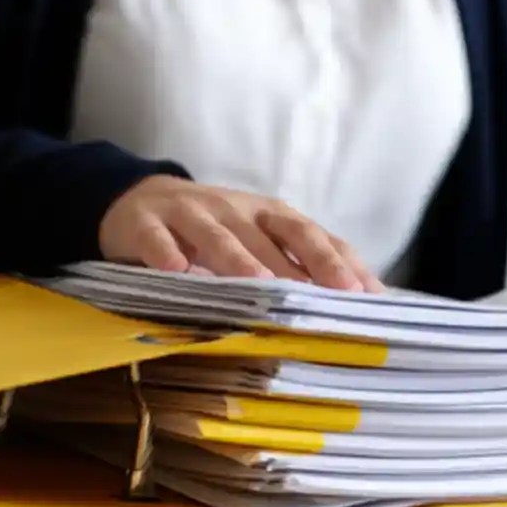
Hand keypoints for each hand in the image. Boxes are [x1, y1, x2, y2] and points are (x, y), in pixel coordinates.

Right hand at [98, 175, 382, 290]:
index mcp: (270, 216)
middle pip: (273, 235)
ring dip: (239, 258)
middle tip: (329, 293)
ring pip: (217, 235)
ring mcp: (191, 213)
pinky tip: (176, 269)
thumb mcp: (259, 242)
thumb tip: (354, 303)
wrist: (142, 202)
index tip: (364, 293)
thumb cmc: (218, 232)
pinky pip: (156, 237)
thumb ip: (299, 267)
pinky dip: (165, 251)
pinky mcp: (146, 222)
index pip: (311, 235)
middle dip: (303, 263)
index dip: (338, 261)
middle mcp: (237, 210)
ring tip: (259, 283)